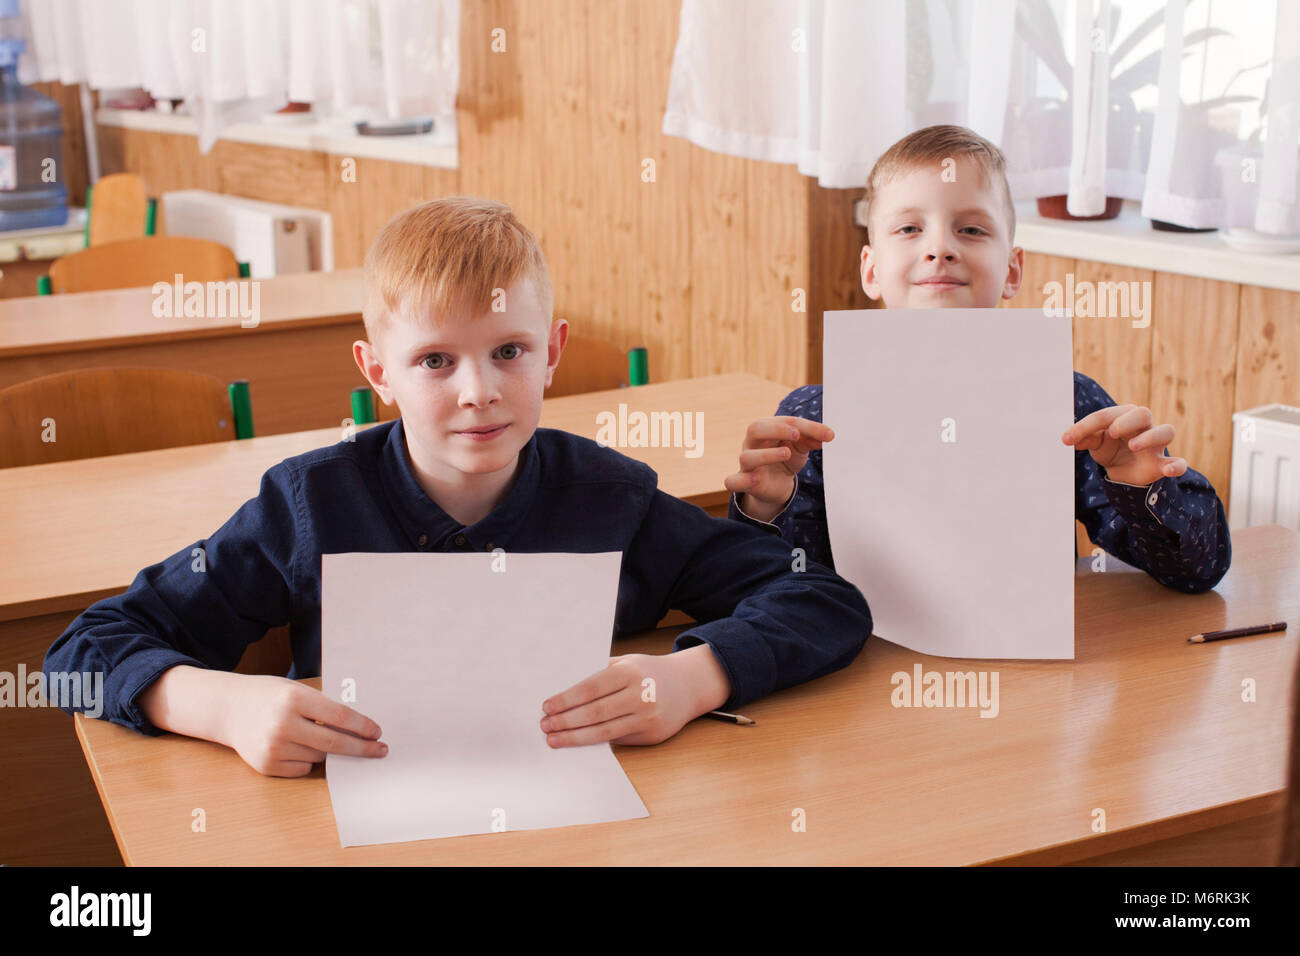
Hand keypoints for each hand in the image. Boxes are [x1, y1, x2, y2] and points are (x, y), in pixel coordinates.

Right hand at [221, 673, 386, 776]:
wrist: (227, 709)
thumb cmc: (268, 696)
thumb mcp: (296, 690)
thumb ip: (323, 707)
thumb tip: (360, 729)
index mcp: (294, 699)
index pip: (340, 716)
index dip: (363, 726)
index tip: (378, 732)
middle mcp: (283, 724)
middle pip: (334, 742)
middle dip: (362, 748)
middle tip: (379, 750)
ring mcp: (273, 747)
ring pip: (320, 756)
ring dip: (327, 750)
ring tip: (315, 736)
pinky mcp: (265, 765)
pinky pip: (303, 768)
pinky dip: (307, 760)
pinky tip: (296, 745)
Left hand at [540, 645, 730, 746]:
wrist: (689, 685)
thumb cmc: (649, 671)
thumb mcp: (627, 662)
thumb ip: (600, 672)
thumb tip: (563, 688)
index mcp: (629, 672)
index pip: (590, 688)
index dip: (566, 699)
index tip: (546, 706)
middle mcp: (640, 695)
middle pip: (594, 713)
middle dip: (566, 721)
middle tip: (545, 726)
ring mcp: (648, 717)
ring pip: (604, 732)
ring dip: (575, 738)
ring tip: (555, 739)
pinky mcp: (652, 735)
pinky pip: (618, 741)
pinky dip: (596, 742)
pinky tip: (579, 741)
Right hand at [723, 416, 833, 522]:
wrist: (777, 484)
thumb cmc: (786, 458)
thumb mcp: (801, 447)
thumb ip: (811, 439)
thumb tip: (828, 435)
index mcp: (766, 429)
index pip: (783, 421)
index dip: (805, 426)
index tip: (826, 434)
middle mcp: (753, 443)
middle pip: (755, 428)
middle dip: (776, 429)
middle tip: (797, 435)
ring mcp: (747, 464)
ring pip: (747, 456)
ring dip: (766, 455)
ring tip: (787, 454)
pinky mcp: (744, 483)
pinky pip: (732, 481)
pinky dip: (741, 480)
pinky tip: (756, 479)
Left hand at [1062, 404, 1186, 485]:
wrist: (1125, 470)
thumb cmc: (1110, 448)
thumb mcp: (1095, 443)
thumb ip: (1084, 439)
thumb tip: (1067, 439)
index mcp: (1123, 417)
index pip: (1106, 416)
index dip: (1086, 426)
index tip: (1066, 439)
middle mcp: (1143, 427)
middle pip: (1143, 413)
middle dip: (1127, 421)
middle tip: (1112, 433)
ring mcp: (1155, 445)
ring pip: (1166, 431)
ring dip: (1150, 437)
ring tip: (1134, 446)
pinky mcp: (1162, 464)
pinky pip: (1178, 462)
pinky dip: (1176, 466)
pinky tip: (1169, 470)